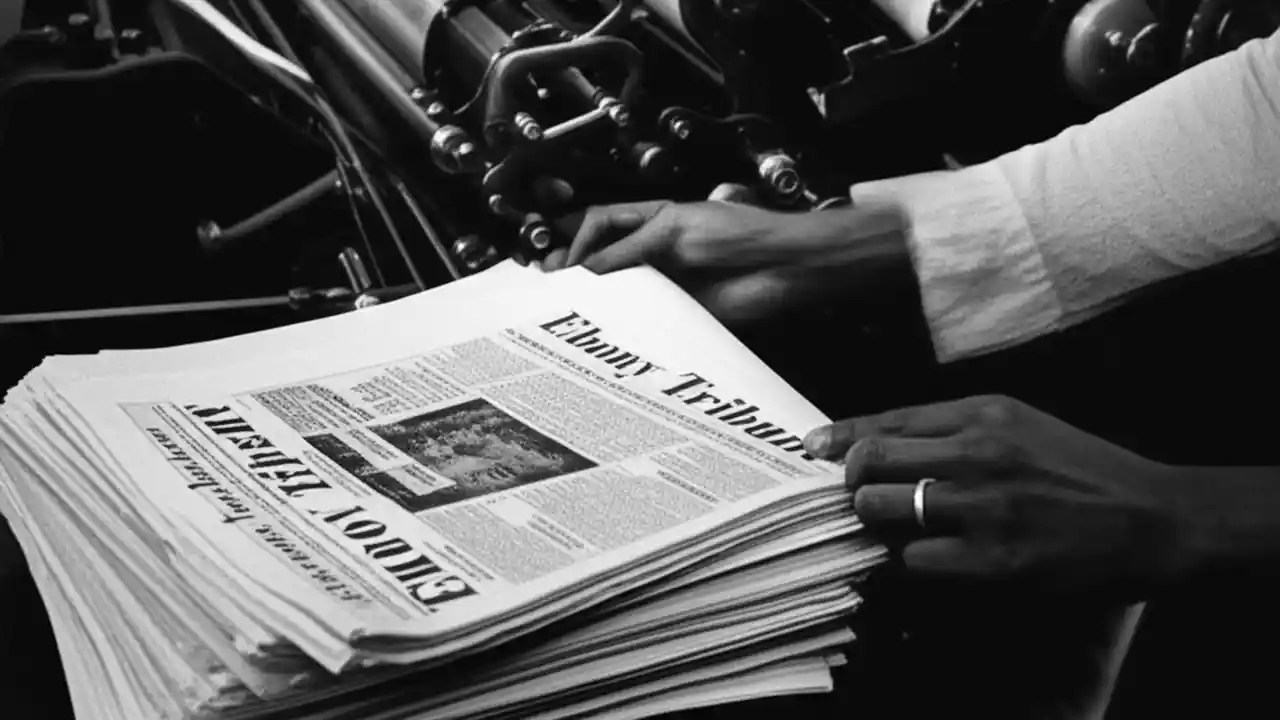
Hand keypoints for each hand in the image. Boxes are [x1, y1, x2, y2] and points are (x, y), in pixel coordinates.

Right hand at [542, 193, 911, 323]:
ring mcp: (668, 280)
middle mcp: (656, 249)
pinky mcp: (680, 310)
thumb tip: (588, 270)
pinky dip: (624, 322)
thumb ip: (629, 251)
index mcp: (654, 219)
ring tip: (570, 311)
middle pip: (605, 258)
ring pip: (621, 289)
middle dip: (577, 270)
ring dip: (598, 299)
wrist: (782, 267)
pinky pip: (645, 317)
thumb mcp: (675, 232)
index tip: (568, 265)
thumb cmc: (741, 234)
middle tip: (551, 287)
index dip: (581, 241)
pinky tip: (608, 328)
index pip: (602, 224)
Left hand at [803, 395, 1207, 596]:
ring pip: (882, 511)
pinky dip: (914, 561)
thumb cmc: (1082, 469)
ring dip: (878, 523)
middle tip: (860, 498)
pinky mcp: (994, 561)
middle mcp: (977, 453)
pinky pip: (915, 561)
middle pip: (870, 464)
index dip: (841, 437)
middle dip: (853, 483)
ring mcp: (984, 508)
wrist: (1154, 518)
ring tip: (896, 529)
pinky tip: (935, 558)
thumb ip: (952, 429)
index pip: (886, 420)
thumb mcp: (1020, 424)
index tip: (813, 448)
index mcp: (982, 412)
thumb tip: (878, 442)